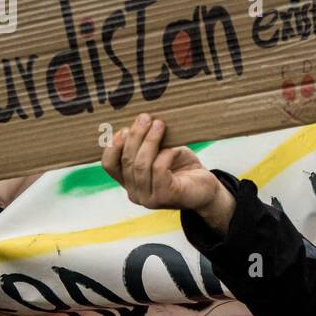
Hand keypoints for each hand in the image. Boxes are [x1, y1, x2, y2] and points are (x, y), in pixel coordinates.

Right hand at [101, 115, 235, 234]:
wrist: (207, 189)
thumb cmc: (183, 168)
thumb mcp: (161, 152)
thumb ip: (146, 144)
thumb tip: (139, 120)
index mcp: (129, 182)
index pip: (108, 165)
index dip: (112, 145)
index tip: (125, 128)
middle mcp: (135, 193)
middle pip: (126, 161)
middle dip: (136, 136)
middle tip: (146, 118)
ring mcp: (148, 198)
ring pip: (141, 165)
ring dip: (149, 141)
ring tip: (159, 124)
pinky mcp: (165, 196)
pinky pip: (158, 169)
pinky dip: (165, 154)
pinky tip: (174, 148)